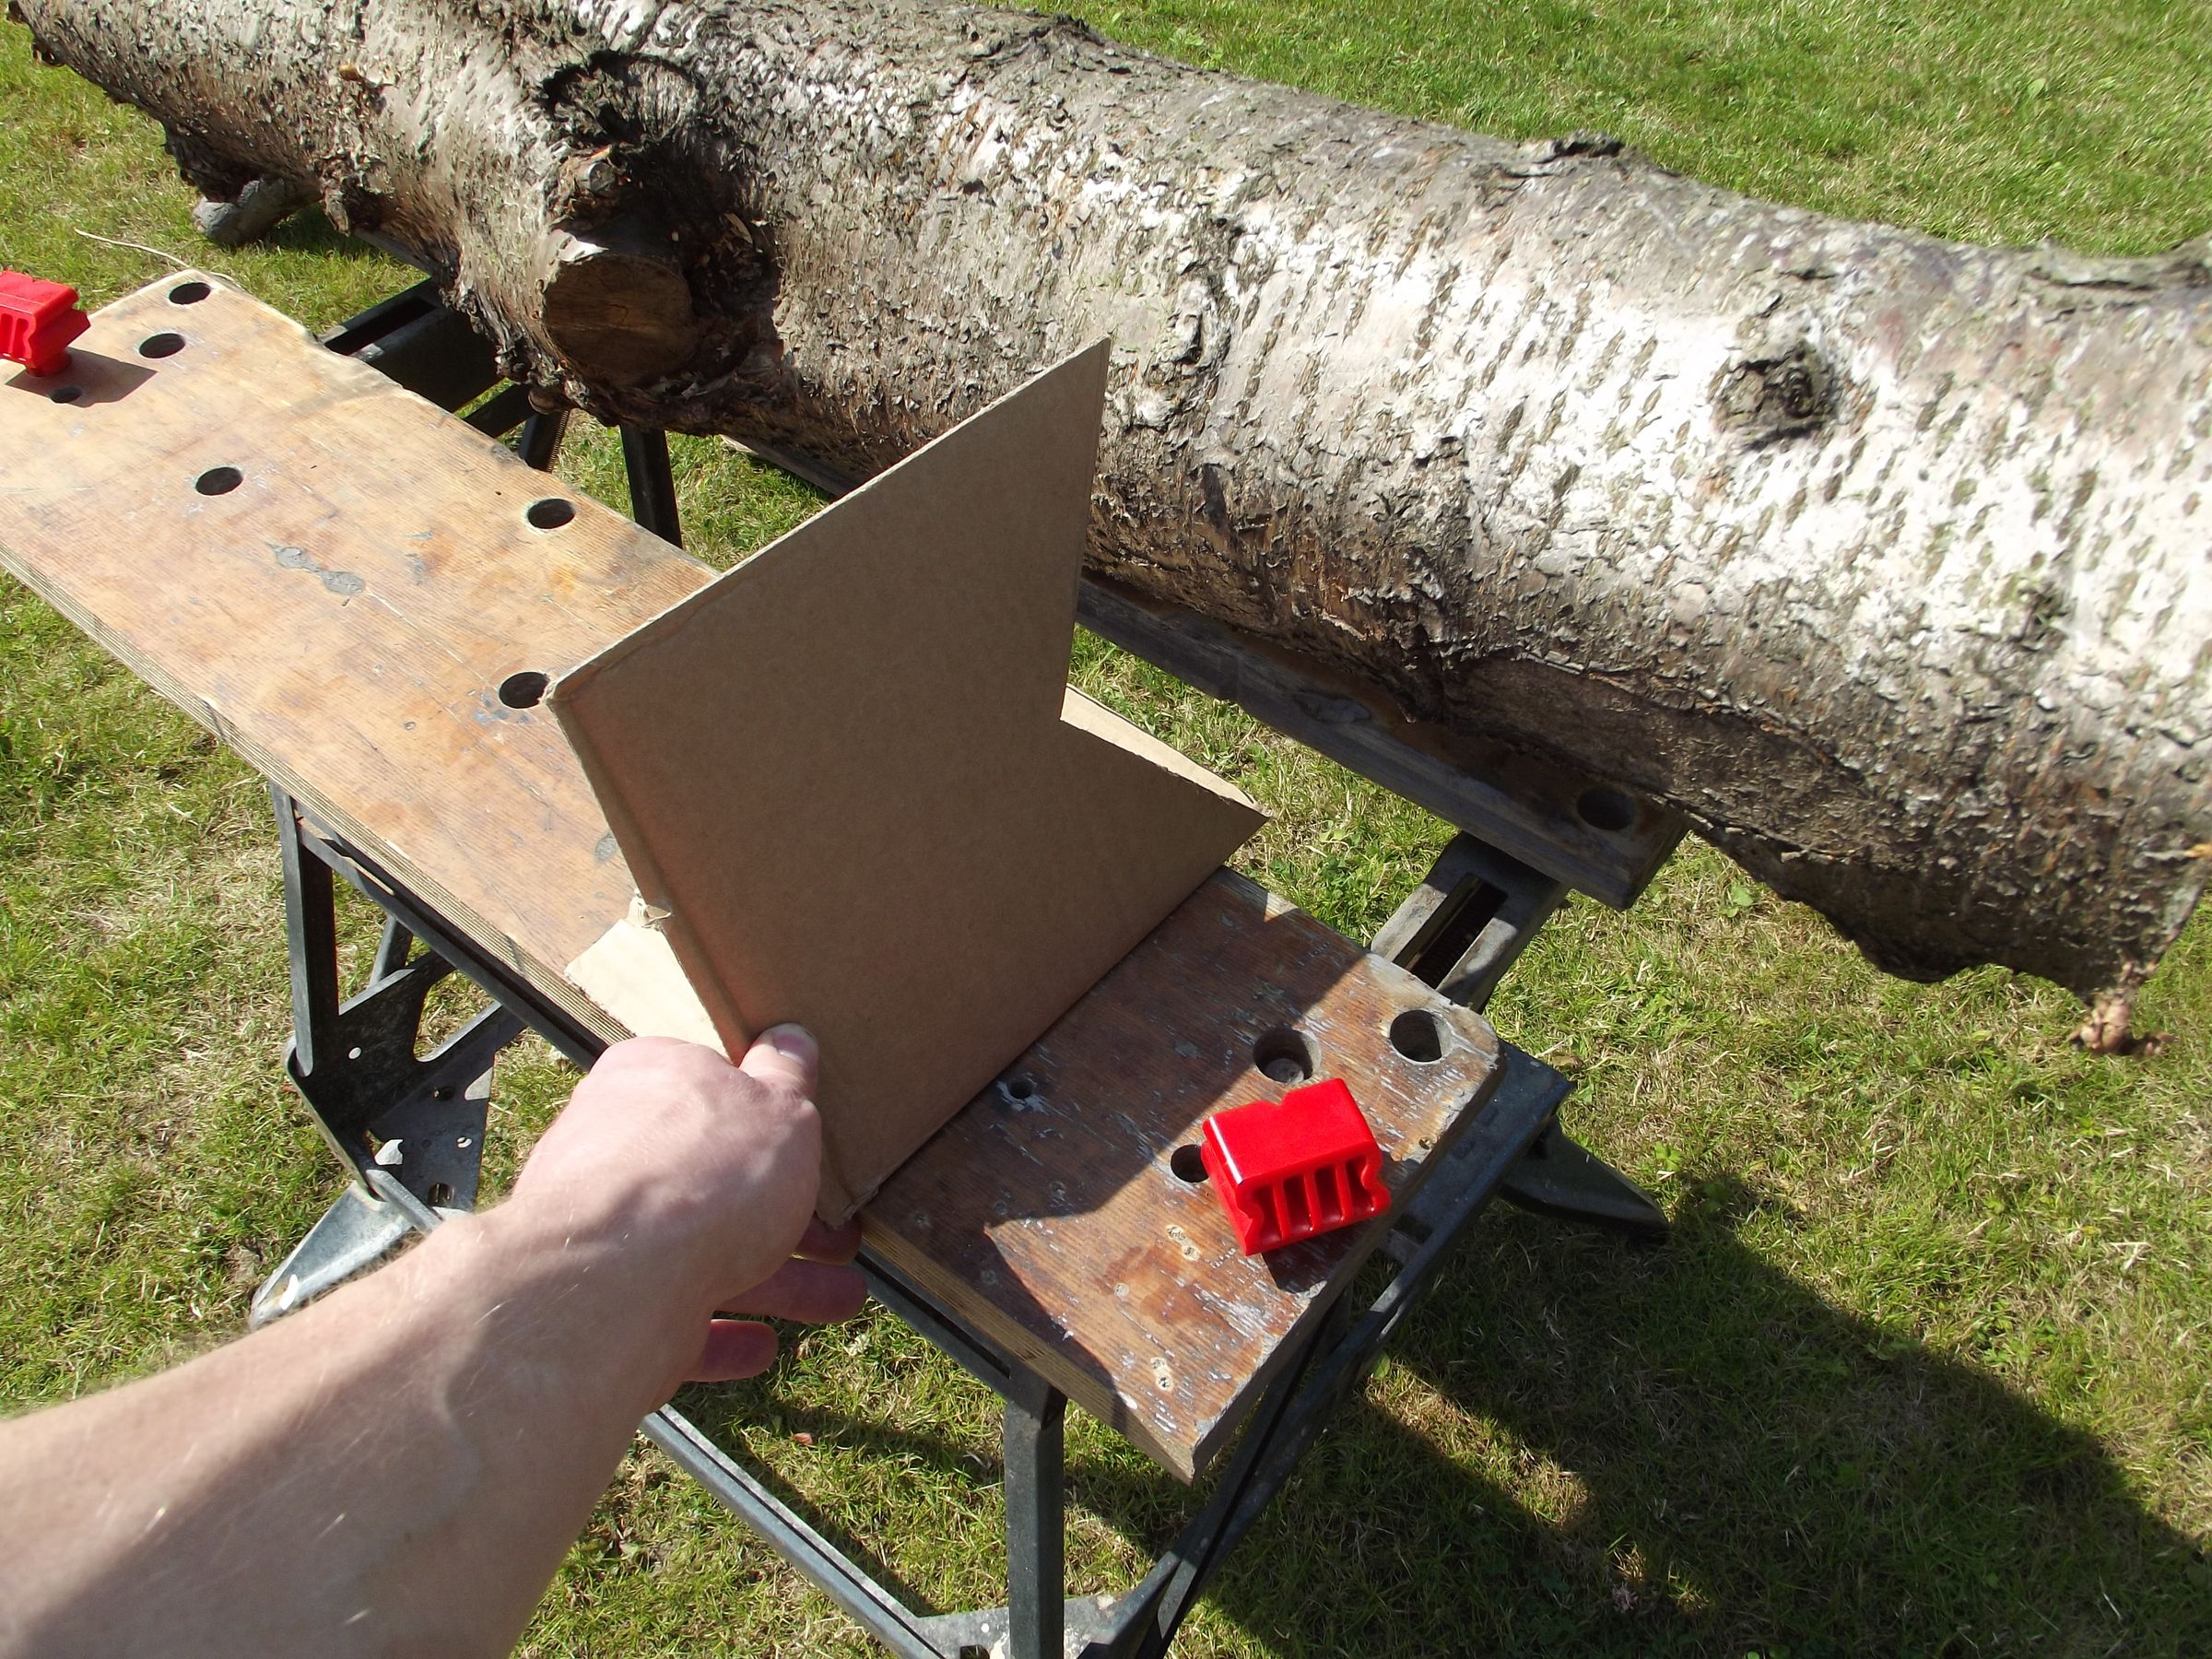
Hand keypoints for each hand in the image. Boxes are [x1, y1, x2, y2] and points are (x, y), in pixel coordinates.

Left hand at [505, 1031, 865, 1389]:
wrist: (614, 1278)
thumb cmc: (701, 1174)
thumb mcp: (778, 1108)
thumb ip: (788, 1080)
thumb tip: (791, 1038)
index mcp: (651, 1080)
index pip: (710, 1089)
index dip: (767, 1122)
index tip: (808, 1151)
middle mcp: (615, 1148)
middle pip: (712, 1181)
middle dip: (785, 1216)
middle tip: (839, 1237)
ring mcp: (603, 1230)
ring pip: (700, 1253)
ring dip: (775, 1280)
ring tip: (840, 1300)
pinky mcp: (600, 1302)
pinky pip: (668, 1317)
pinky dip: (718, 1332)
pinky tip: (761, 1347)